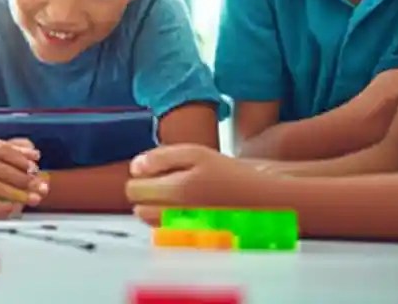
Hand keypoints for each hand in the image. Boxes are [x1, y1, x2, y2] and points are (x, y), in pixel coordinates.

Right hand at [0, 138, 46, 218]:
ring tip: (33, 199)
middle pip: (1, 169)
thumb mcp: (2, 153)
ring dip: (16, 194)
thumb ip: (20, 151)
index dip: (20, 159)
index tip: (34, 168)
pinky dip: (0, 206)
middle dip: (24, 180)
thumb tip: (34, 155)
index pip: (4, 150)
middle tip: (41, 188)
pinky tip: (14, 208)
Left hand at [125, 144, 257, 224]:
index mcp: (176, 190)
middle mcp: (176, 216)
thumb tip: (135, 167)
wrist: (264, 202)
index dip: (142, 177)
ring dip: (158, 209)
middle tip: (171, 183)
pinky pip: (167, 234)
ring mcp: (182, 233)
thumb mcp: (197, 153)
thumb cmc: (232, 175)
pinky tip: (189, 212)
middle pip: (138, 208)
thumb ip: (161, 157)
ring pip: (151, 223)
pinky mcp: (191, 244)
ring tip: (182, 197)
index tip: (157, 171)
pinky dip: (170, 224)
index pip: (133, 189)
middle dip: (148, 195)